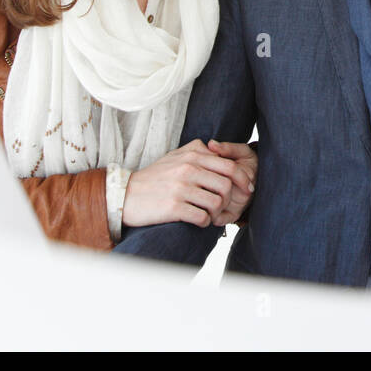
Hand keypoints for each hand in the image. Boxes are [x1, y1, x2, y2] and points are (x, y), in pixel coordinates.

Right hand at [122, 139, 254, 228]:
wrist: (124, 195)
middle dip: (230, 199)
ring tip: (210, 214)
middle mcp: (188, 170)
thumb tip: (216, 149)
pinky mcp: (173, 207)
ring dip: (217, 212)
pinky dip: (205, 222)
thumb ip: (196, 150)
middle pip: (226, 185)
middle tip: (225, 207)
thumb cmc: (152, 177)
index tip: (245, 189)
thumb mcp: (173, 156)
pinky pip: (202, 217)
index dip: (242, 179)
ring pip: (216, 203)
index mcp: (191, 156)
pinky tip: (199, 221)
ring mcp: (181, 188)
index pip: (229, 166)